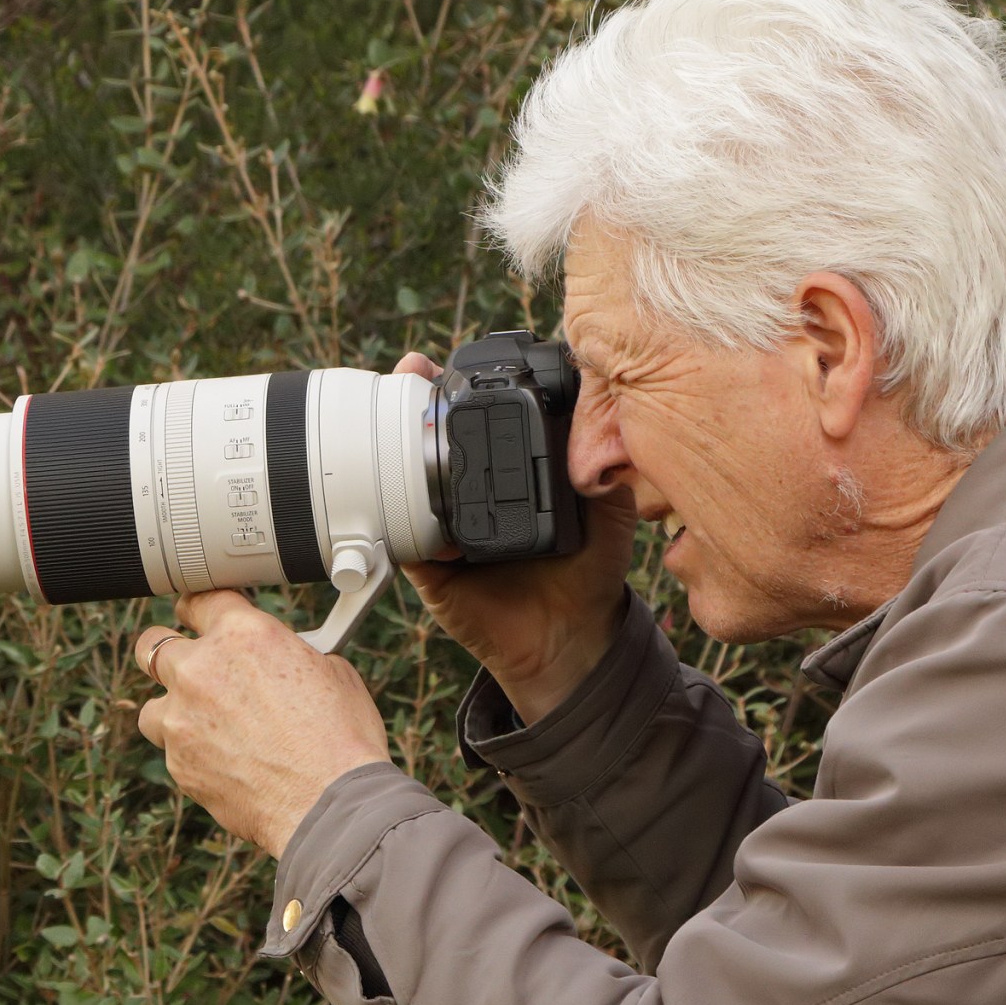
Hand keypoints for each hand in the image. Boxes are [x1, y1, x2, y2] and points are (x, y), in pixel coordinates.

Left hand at [134, 590, 390, 858]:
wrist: (330, 805)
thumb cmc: (342, 739)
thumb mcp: (332, 671)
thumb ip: (291, 654)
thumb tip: (286, 657)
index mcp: (243, 634)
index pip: (200, 600)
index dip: (199, 607)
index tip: (196, 615)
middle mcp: (201, 669)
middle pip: (153, 645)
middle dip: (170, 653)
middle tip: (189, 665)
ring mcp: (182, 720)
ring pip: (154, 705)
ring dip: (174, 710)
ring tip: (206, 724)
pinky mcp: (179, 765)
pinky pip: (172, 751)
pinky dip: (192, 754)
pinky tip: (225, 763)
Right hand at [394, 351, 638, 723]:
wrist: (571, 642)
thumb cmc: (589, 576)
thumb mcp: (612, 516)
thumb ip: (611, 475)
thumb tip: (608, 432)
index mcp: (508, 478)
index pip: (478, 424)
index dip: (461, 390)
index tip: (454, 362)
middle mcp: (471, 498)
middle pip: (429, 441)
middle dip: (415, 401)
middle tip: (414, 372)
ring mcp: (445, 531)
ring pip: (405, 482)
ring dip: (394, 447)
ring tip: (398, 414)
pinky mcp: (431, 571)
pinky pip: (402, 543)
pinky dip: (400, 524)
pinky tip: (414, 505)